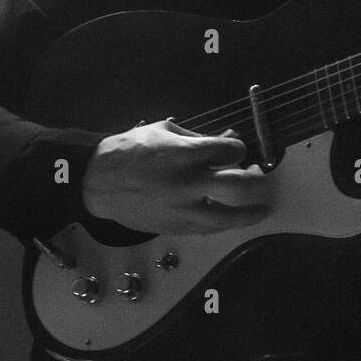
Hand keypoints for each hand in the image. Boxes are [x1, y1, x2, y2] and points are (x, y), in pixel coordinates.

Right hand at [82, 118, 271, 233]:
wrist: (98, 181)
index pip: (231, 151)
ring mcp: (181, 209)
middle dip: (257, 181)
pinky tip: (233, 218)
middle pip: (238, 186)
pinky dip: (225, 223)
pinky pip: (209, 229)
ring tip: (262, 208)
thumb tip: (229, 138)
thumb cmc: (131, 150)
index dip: (239, 149)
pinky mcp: (175, 227)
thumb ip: (200, 138)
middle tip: (260, 177)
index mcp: (184, 154)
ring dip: (251, 213)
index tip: (237, 151)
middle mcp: (187, 183)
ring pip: (228, 217)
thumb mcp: (165, 131)